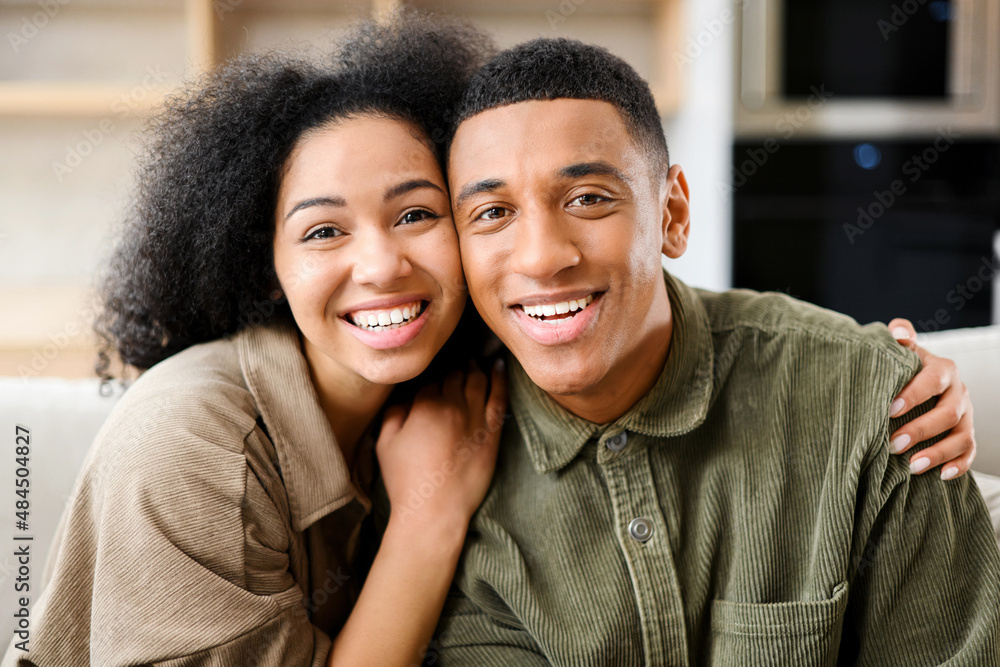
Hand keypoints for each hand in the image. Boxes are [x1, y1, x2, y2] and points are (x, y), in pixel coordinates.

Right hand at [376, 359, 507, 532]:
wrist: (434, 512)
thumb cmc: (406, 481)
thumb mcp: (385, 444)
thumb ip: (393, 413)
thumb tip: (404, 397)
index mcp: (423, 406)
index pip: (429, 380)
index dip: (430, 379)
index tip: (432, 379)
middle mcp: (451, 406)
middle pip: (454, 376)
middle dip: (453, 370)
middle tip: (454, 365)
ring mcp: (475, 418)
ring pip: (477, 380)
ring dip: (474, 368)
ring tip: (473, 362)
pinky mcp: (492, 433)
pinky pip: (499, 398)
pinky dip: (499, 378)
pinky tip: (498, 366)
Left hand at [886, 318, 974, 479]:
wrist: (916, 381)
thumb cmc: (902, 367)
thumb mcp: (901, 351)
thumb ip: (899, 337)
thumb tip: (899, 332)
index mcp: (943, 369)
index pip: (933, 381)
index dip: (913, 395)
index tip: (889, 409)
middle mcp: (959, 392)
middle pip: (948, 414)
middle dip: (921, 430)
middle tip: (893, 444)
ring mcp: (966, 415)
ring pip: (961, 437)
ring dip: (938, 453)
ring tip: (911, 466)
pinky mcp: (966, 434)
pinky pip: (970, 452)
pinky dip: (959, 465)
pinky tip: (941, 476)